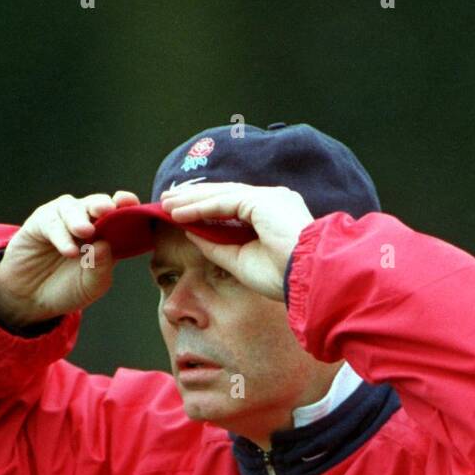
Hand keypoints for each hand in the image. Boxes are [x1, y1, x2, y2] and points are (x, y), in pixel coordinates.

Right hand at [0, 190, 140, 325]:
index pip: (121, 214)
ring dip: (80, 218)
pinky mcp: (41, 222)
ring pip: (74, 208)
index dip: (127, 206)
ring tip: (85, 232)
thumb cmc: (67, 289)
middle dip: (104, 204)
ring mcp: (63, 219)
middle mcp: (86, 221)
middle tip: (108, 210)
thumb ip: (101, 268)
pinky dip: (61, 234)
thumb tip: (104, 245)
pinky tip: (69, 250)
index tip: (132, 205)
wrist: (32, 298)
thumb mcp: (91, 286)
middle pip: (97, 204)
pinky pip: (52, 222)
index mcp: (106, 234)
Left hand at [160, 181, 313, 299]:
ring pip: (221, 194)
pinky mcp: (261, 201)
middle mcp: (271, 200)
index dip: (205, 208)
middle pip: (224, 194)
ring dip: (191, 199)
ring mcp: (268, 197)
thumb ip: (217, 246)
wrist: (307, 280)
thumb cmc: (282, 278)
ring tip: (166, 204)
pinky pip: (223, 202)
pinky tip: (179, 213)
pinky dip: (199, 207)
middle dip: (194, 198)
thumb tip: (191, 232)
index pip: (232, 206)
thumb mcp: (241, 262)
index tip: (181, 214)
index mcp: (272, 214)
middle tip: (167, 201)